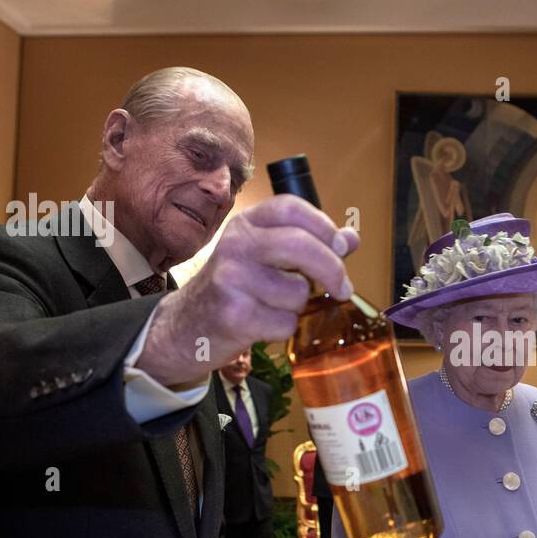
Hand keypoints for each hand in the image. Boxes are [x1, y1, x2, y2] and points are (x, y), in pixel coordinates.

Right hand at [136, 195, 359, 385]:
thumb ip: (309, 244)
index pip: (291, 208)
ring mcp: (231, 279)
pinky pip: (285, 323)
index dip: (325, 226)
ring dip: (299, 306)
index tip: (342, 248)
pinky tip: (262, 324)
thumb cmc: (234, 288)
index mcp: (246, 224)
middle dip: (333, 269)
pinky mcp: (233, 315)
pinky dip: (284, 329)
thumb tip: (351, 239)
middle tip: (343, 288)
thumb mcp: (265, 256)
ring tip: (275, 306)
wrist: (185, 326)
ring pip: (297, 291)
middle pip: (300, 245)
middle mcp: (235, 244)